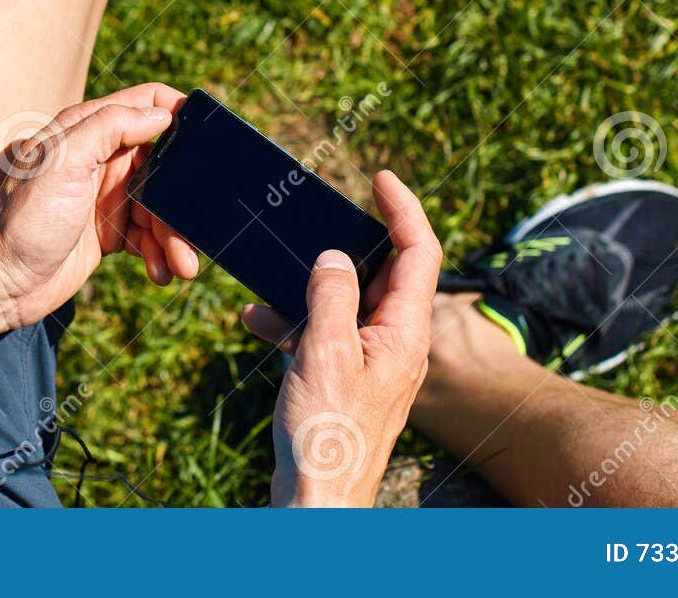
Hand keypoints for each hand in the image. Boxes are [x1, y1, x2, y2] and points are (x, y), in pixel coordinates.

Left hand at [0, 83, 199, 331]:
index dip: (179, 111)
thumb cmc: (22, 219)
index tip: (210, 131)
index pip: (144, 104)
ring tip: (182, 264)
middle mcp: (100, 159)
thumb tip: (162, 114)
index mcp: (87, 131)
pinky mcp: (109, 233)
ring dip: (176, 234)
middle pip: (164, 163)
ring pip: (161, 206)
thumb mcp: (64, 161)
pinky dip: (160, 253)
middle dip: (183, 195)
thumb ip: (110, 127)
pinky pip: (150, 236)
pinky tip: (159, 272)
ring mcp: (106, 197)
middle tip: (196, 223)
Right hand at [243, 170, 441, 506]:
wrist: (317, 499)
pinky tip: (258, 322)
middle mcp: (397, 342)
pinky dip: (295, 323)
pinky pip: (326, 335)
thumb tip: (332, 256)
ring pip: (348, 303)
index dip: (405, 209)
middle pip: (385, 273)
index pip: (420, 253)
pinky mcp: (347, 380)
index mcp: (406, 331)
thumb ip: (331, 295)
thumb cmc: (328, 432)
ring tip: (274, 278)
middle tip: (320, 220)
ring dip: (311, 288)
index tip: (382, 178)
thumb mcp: (326, 351)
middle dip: (349, 245)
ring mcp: (373, 362)